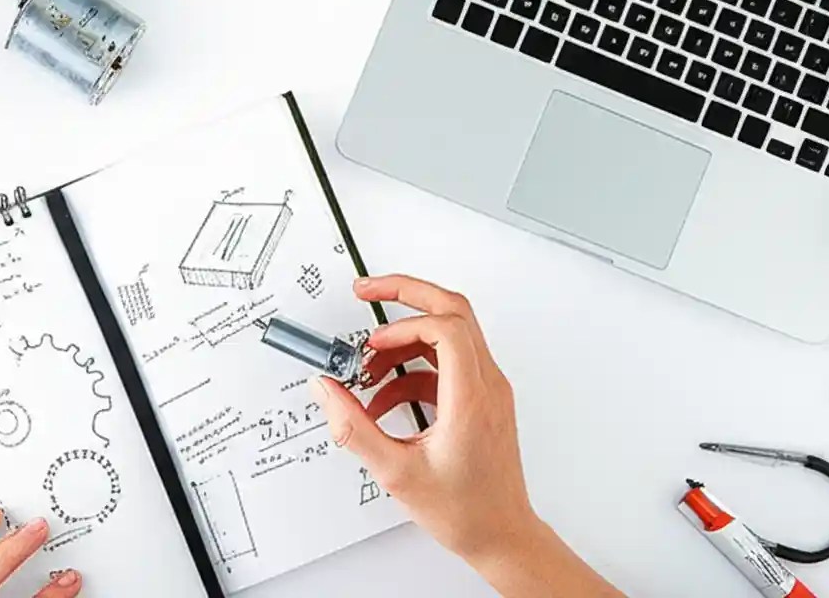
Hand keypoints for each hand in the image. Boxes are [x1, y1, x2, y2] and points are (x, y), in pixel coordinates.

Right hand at [310, 275, 622, 596]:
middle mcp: (486, 385)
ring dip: (403, 344)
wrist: (501, 536)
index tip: (371, 338)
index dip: (403, 322)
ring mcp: (487, 390)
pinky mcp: (481, 400)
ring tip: (367, 371)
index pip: (447, 327)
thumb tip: (327, 391)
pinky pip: (445, 366)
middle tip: (367, 292)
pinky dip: (412, 373)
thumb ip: (353, 427)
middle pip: (453, 311)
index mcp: (471, 397)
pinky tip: (384, 401)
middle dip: (406, 295)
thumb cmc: (465, 512)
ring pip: (448, 336)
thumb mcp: (396, 472)